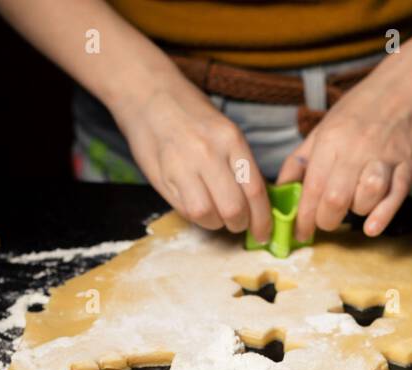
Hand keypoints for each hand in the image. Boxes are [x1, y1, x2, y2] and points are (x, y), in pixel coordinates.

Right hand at [111, 77, 272, 241]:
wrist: (148, 96)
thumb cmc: (191, 115)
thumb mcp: (225, 131)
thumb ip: (240, 165)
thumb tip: (257, 202)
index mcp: (231, 139)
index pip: (255, 190)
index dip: (262, 219)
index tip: (264, 233)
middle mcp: (208, 153)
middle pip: (233, 209)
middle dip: (240, 225)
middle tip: (238, 223)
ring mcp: (183, 167)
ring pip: (208, 215)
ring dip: (216, 223)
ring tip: (215, 213)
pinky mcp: (163, 177)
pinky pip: (186, 210)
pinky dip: (196, 216)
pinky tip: (198, 205)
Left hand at [278, 54, 411, 240]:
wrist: (406, 87)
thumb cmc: (360, 110)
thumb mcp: (323, 128)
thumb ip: (300, 160)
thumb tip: (280, 189)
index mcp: (331, 141)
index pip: (312, 188)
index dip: (303, 217)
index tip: (301, 232)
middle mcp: (356, 150)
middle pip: (335, 200)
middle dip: (326, 221)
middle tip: (326, 222)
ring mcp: (384, 159)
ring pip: (365, 200)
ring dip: (356, 211)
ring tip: (355, 203)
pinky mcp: (408, 166)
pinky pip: (395, 197)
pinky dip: (382, 215)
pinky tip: (372, 227)